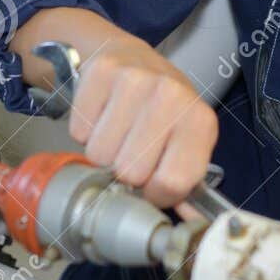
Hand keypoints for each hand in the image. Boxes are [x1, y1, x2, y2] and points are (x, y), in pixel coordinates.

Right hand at [66, 35, 217, 207]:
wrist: (132, 58)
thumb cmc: (161, 108)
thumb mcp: (185, 142)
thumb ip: (187, 184)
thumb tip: (194, 222)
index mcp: (199, 121)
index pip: (172, 183)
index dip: (155, 193)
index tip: (151, 182)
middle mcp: (172, 95)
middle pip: (131, 172)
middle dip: (125, 171)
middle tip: (131, 150)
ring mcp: (137, 79)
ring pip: (100, 154)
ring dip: (103, 152)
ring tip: (117, 131)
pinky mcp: (103, 71)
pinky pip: (79, 130)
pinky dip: (85, 131)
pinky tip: (102, 115)